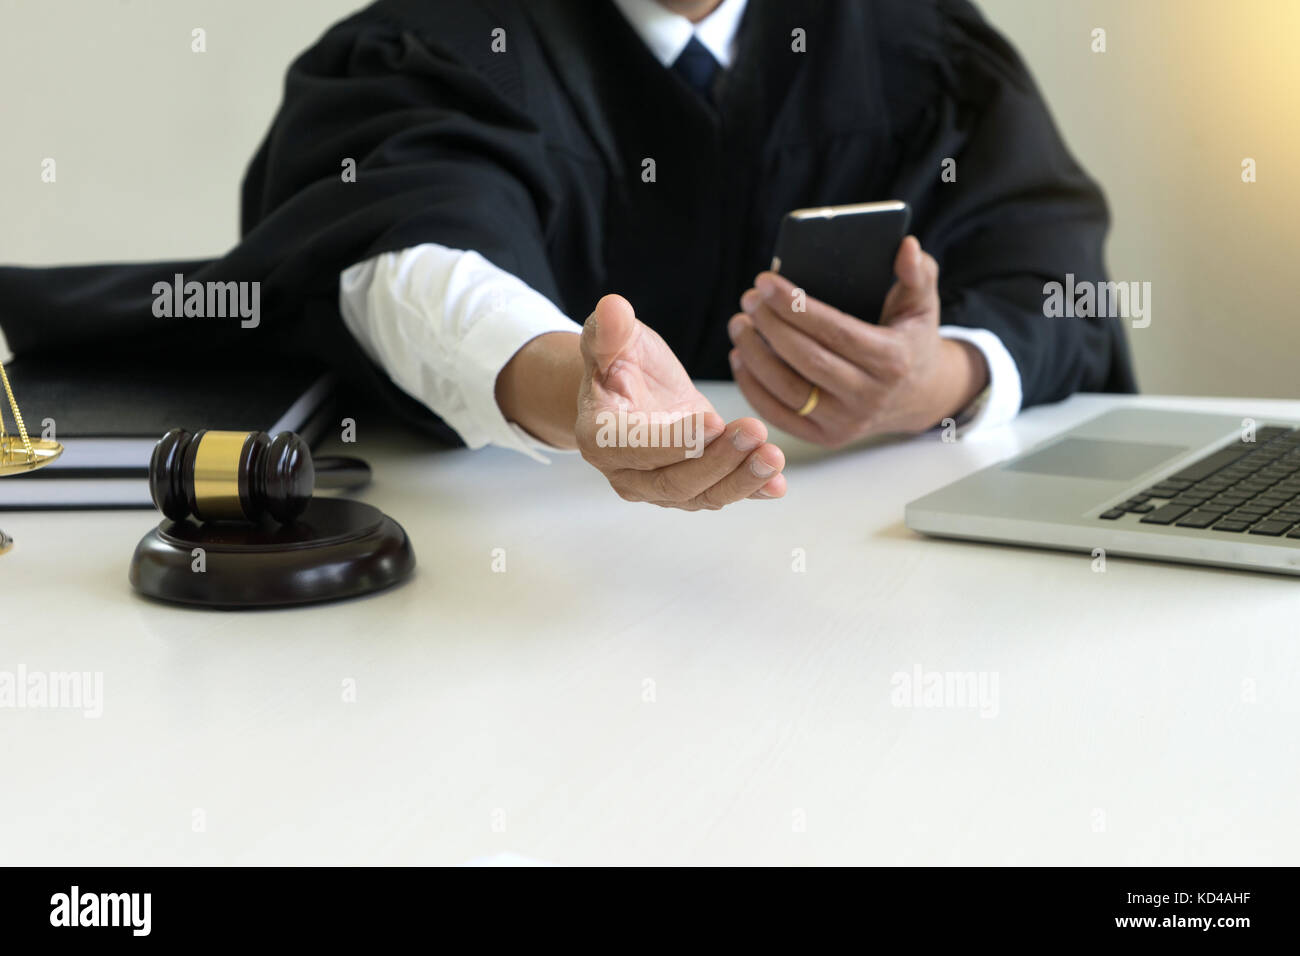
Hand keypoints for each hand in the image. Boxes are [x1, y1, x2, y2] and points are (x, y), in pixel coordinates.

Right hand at [577, 294, 786, 509]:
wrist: (631, 388)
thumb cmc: (618, 361)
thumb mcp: (610, 338)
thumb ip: (609, 329)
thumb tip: (612, 307)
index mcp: (598, 438)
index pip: (634, 448)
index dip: (673, 442)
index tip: (711, 422)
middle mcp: (626, 474)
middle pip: (673, 481)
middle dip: (717, 461)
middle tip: (754, 431)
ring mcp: (659, 488)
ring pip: (701, 495)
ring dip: (740, 479)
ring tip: (773, 455)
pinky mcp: (691, 489)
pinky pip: (720, 495)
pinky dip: (750, 490)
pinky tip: (776, 483)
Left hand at [726, 236, 988, 447]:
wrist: (918, 397)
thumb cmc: (911, 339)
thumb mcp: (922, 305)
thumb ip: (917, 273)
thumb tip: (906, 245)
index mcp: (892, 360)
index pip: (836, 331)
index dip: (796, 306)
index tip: (765, 281)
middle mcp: (869, 397)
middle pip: (806, 360)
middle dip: (770, 327)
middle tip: (748, 299)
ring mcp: (845, 423)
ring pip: (787, 390)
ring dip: (754, 355)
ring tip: (739, 324)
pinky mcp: (825, 438)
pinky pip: (779, 415)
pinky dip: (753, 387)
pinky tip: (740, 356)